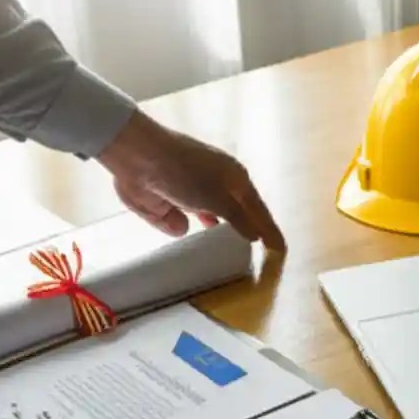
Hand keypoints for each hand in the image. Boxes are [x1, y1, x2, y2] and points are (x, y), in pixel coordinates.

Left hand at [97, 112, 286, 250]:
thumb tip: (257, 236)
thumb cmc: (186, 172)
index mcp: (234, 178)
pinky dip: (182, 230)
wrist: (138, 158)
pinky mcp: (168, 204)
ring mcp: (191, 195)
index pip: (257, 210)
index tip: (280, 250)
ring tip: (221, 258)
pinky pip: (181, 226)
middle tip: (252, 260)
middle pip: (234, 216)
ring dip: (211, 236)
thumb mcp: (218, 198)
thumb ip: (239, 219)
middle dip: (241, 234)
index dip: (269, 230)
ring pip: (207, 223)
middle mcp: (215, 186)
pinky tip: (184, 239)